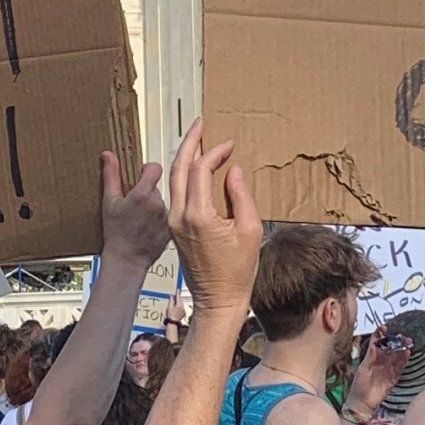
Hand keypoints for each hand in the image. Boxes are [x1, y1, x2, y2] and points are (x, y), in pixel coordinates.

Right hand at [100, 150, 170, 268]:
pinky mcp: (172, 228)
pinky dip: (158, 219)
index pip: (155, 167)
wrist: (126, 261)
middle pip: (156, 186)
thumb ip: (111, 175)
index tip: (140, 175)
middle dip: (146, 191)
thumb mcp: (109, 202)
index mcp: (143, 195)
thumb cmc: (115, 235)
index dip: (147, 169)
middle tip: (133, 204)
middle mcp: (158, 204)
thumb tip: (109, 155)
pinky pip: (166, 216)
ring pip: (161, 202)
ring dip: (152, 206)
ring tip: (138, 219)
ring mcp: (167, 217)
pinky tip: (147, 228)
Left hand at [167, 120, 258, 314]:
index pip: (201, 170)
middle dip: (189, 143)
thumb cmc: (238, 272)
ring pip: (174, 180)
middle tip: (199, 123)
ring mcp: (173, 223)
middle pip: (178, 168)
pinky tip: (196, 168)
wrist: (218, 301)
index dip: (215, 153)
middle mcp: (179, 216)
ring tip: (197, 141)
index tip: (229, 145)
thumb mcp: (250, 231)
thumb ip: (241, 197)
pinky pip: (176, 194)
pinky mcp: (174, 229)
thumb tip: (232, 171)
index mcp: (198, 215)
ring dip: (185, 157)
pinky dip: (185, 176)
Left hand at [347, 334, 404, 418]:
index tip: (384, 327)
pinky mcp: (393, 378)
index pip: (377, 343)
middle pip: (390, 348)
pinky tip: (407, 353)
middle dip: (395, 341)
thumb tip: (374, 345)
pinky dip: (404, 360)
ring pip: (397, 356)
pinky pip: (400, 367)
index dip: (380, 335)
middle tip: (401, 335)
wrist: (363, 403)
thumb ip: (369, 358)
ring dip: (402, 349)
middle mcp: (381, 362)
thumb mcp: (362, 370)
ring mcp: (387, 369)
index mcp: (371, 358)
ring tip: (407, 342)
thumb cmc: (359, 386)